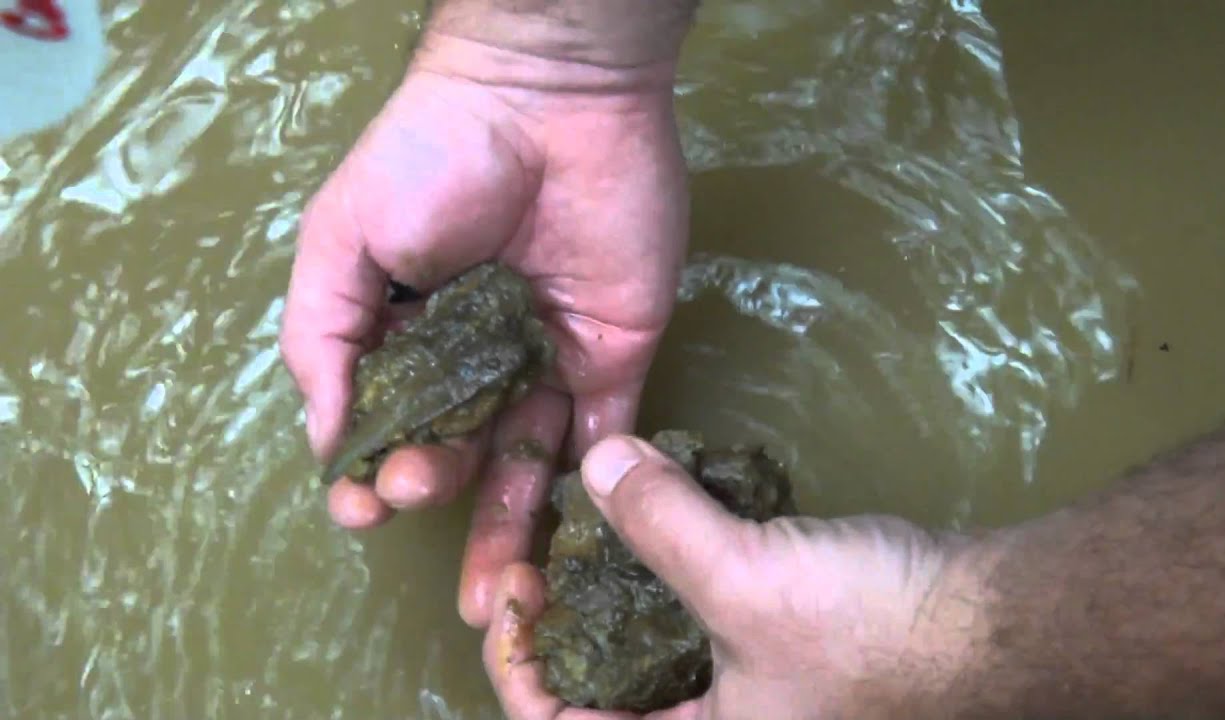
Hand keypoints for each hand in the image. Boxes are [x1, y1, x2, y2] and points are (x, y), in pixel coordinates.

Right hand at [279, 34, 688, 625]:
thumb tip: (329, 438)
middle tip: (415, 493)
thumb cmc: (431, 157)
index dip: (371, 472)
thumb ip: (325, 339)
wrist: (551, 100)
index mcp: (411, 332)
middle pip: (457, 451)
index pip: (390, 422)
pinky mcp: (615, 354)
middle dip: (434, 495)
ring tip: (494, 591)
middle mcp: (480, 357)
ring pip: (527, 461)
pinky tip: (562, 539)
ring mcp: (549, 359)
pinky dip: (589, 489)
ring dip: (506, 529)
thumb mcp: (344, 240)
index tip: (361, 506)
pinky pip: (604, 435)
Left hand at [483, 435, 973, 719]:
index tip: (512, 590)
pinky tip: (667, 522)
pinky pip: (701, 623)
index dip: (518, 665)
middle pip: (601, 696)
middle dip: (562, 627)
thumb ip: (663, 523)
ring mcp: (751, 697)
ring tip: (592, 532)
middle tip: (543, 558)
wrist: (999, 624)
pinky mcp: (781, 655)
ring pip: (650, 653)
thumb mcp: (748, 579)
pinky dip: (674, 578)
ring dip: (615, 596)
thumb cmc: (871, 631)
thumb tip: (594, 462)